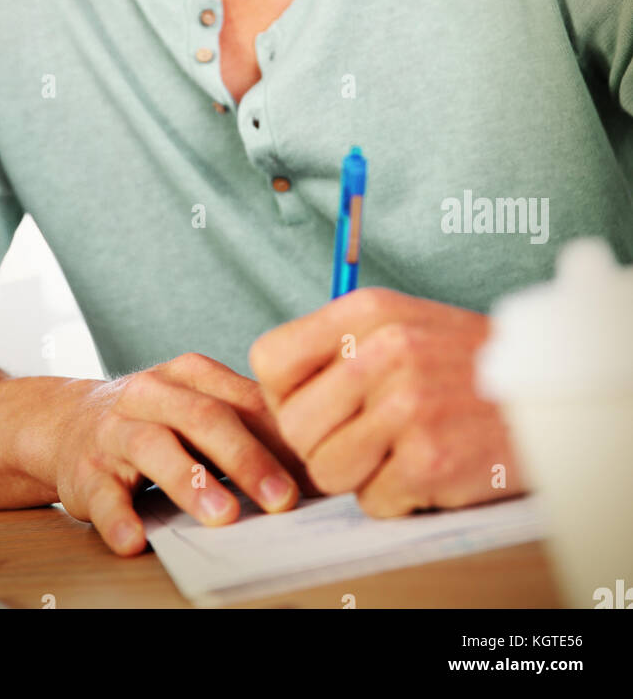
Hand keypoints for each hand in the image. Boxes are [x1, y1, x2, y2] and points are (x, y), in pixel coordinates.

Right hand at [34, 353, 310, 554]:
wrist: (66, 422)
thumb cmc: (154, 419)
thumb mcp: (198, 404)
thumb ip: (247, 423)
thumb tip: (316, 459)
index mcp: (190, 374)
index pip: (243, 400)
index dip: (283, 436)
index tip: (316, 471)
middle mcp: (152, 393)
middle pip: (205, 418)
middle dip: (248, 459)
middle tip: (283, 498)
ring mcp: (116, 430)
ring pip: (154, 448)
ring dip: (192, 483)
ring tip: (223, 516)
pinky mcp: (86, 470)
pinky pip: (103, 494)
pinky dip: (119, 518)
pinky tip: (136, 540)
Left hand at [248, 288, 527, 515]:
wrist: (544, 391)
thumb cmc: (462, 363)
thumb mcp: (399, 323)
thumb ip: (336, 347)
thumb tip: (271, 396)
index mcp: (367, 312)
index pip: (269, 360)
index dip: (284, 394)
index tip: (318, 404)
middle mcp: (384, 351)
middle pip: (293, 426)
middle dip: (320, 444)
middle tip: (364, 437)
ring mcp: (408, 405)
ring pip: (325, 470)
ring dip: (358, 474)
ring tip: (397, 450)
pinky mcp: (430, 458)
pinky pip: (372, 501)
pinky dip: (397, 496)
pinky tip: (428, 466)